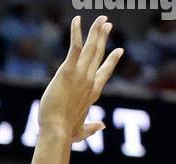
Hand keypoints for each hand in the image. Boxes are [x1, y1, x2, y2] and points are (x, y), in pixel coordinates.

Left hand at [38, 16, 122, 141]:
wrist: (57, 130)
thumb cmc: (65, 133)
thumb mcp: (80, 131)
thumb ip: (91, 128)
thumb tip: (102, 126)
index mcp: (93, 93)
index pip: (105, 73)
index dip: (112, 61)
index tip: (118, 51)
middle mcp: (90, 81)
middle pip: (99, 54)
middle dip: (103, 37)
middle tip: (108, 24)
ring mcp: (81, 75)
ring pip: (92, 48)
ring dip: (96, 31)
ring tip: (101, 18)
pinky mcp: (68, 71)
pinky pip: (74, 47)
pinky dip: (76, 32)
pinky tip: (77, 20)